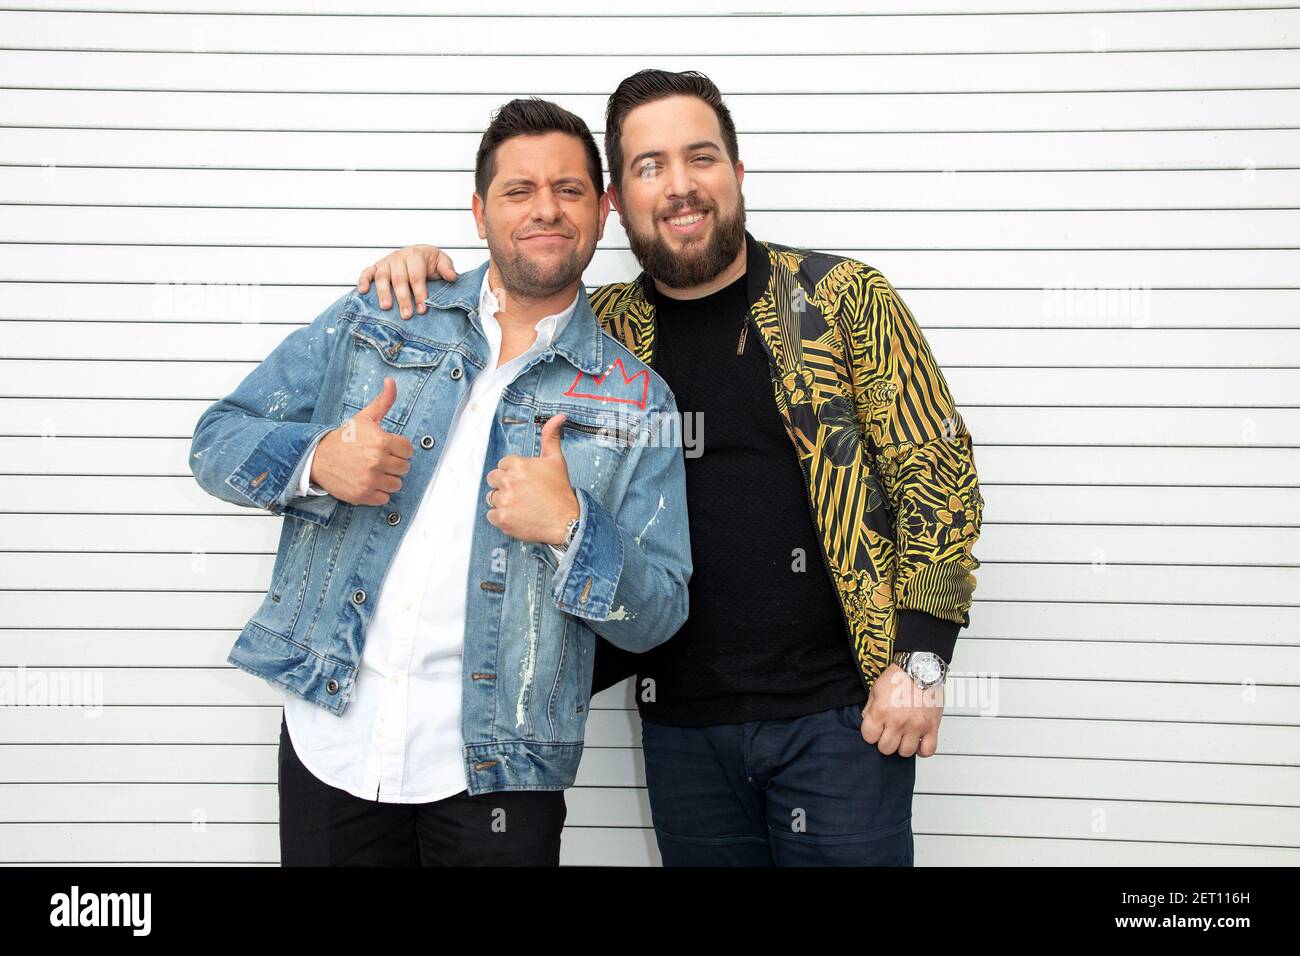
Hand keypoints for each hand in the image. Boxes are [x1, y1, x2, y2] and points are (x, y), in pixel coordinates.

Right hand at [309, 377, 413, 505]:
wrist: (318, 458)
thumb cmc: (344, 438)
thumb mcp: (365, 418)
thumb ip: (383, 402)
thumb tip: (391, 381)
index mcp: (382, 442)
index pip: (408, 451)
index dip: (399, 449)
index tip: (387, 448)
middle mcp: (377, 462)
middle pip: (404, 468)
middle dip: (394, 464)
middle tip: (378, 459)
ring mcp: (370, 480)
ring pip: (397, 484)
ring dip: (388, 479)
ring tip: (373, 470)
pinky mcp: (363, 495)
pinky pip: (384, 498)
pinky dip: (378, 493)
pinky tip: (368, 482)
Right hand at [356, 244, 458, 319]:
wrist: (418, 253)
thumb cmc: (429, 261)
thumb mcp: (441, 261)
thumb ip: (447, 268)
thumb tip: (452, 277)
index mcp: (415, 255)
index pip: (416, 276)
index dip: (419, 293)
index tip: (422, 309)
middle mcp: (399, 257)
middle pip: (399, 279)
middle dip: (403, 298)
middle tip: (406, 315)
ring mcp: (386, 262)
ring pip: (382, 277)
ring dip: (383, 292)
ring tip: (386, 307)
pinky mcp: (376, 267)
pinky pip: (367, 272)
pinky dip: (363, 281)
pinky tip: (362, 291)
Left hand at [484, 414, 580, 543]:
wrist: (565, 521)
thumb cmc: (561, 491)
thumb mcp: (556, 460)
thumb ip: (551, 437)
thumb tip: (558, 417)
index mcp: (518, 464)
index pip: (503, 465)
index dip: (514, 473)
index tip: (525, 481)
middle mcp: (508, 481)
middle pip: (493, 479)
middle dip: (504, 485)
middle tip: (522, 494)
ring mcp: (504, 500)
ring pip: (492, 497)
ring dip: (503, 502)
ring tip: (521, 506)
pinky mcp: (502, 518)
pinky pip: (492, 516)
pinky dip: (502, 518)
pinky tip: (517, 517)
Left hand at [859, 663, 943, 757]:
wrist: (922, 667)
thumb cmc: (900, 676)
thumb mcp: (877, 689)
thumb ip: (870, 708)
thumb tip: (868, 723)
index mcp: (881, 711)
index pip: (869, 737)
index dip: (871, 733)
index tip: (876, 729)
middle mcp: (898, 721)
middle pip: (886, 748)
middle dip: (885, 741)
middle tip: (889, 732)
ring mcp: (916, 726)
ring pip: (905, 752)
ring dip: (903, 746)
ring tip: (904, 736)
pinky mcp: (932, 727)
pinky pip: (928, 750)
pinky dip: (922, 749)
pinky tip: (918, 741)